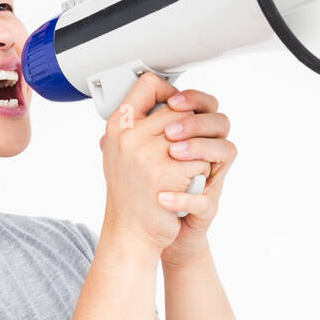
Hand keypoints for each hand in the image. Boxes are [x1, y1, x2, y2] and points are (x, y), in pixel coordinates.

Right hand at [98, 71, 214, 257]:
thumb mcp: (119, 155)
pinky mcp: (170, 172)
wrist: (131, 235)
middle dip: (194, 129)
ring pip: (195, 134)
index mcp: (118, 126)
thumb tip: (164, 101)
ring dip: (200, 152)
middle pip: (180, 110)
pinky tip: (190, 186)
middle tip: (190, 149)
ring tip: (192, 167)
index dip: (169, 90)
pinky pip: (201, 161)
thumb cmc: (130, 197)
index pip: (148, 84)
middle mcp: (131, 136)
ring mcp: (150, 153)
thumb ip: (135, 127)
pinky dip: (201, 175)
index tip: (177, 105)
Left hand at [158, 87, 236, 266]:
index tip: (172, 103)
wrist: (148, 235)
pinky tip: (164, 197)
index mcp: (192, 138)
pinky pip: (205, 200)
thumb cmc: (146, 191)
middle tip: (169, 132)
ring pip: (225, 151)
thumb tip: (124, 111)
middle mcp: (207, 156)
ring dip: (198, 149)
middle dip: (192, 122)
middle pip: (218, 122)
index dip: (192, 98)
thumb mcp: (140, 157)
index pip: (205, 105)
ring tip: (172, 154)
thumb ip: (141, 131)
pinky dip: (186, 198)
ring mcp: (210, 181)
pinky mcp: (207, 208)